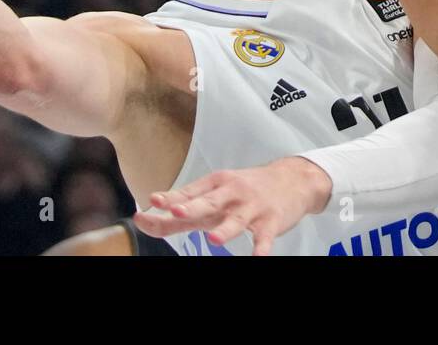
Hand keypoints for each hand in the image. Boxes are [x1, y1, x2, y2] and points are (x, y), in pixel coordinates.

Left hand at [132, 156, 331, 255]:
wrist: (291, 179)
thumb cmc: (246, 189)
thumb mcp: (216, 194)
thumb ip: (184, 209)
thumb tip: (146, 218)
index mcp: (215, 185)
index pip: (189, 193)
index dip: (170, 199)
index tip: (151, 202)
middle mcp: (232, 193)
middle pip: (209, 201)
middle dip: (192, 207)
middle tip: (175, 211)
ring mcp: (252, 207)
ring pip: (237, 219)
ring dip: (225, 229)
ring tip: (213, 239)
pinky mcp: (271, 221)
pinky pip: (265, 237)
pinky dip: (261, 248)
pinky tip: (257, 257)